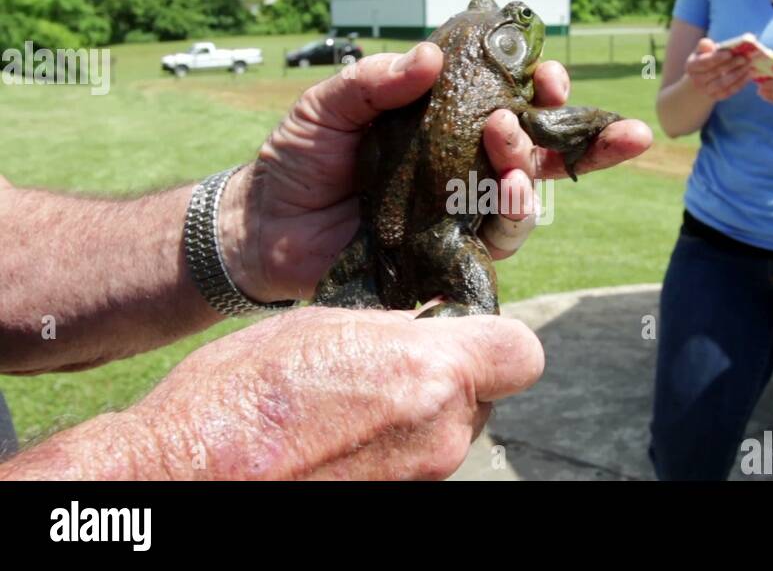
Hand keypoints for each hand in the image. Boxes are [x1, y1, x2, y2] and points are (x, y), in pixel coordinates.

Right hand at [126, 307, 543, 479]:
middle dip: (451, 378)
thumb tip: (428, 327)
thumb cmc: (241, 394)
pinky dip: (395, 450)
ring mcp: (422, 481)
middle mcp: (440, 434)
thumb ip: (392, 328)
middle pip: (484, 397)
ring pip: (451, 433)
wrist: (188, 476)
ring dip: (420, 416)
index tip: (462, 334)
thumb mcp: (320, 326)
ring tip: (353, 407)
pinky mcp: (399, 508)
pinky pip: (418, 466)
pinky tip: (342, 441)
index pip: (521, 353)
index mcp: (428, 372)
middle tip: (392, 368)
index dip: (495, 340)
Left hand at [221, 43, 651, 300]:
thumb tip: (432, 58)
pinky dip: (509, 217)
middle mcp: (462, 171)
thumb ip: (376, 80)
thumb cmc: (299, 160)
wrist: (265, 226)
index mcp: (445, 127)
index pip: (511, 105)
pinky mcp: (448, 255)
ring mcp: (458, 216)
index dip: (543, 90)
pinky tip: (503, 193)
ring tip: (507, 150)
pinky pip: (496, 242)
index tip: (551, 76)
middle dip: (569, 133)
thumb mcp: (330, 105)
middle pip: (538, 155)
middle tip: (543, 105)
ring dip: (527, 170)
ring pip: (522, 199)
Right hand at [684, 38, 752, 100]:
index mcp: (691, 66)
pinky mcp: (716, 97)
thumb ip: (704, 45)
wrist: (703, 78)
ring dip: (737, 74)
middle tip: (745, 58)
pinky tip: (749, 75)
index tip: (729, 53)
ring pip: (722, 83)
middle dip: (731, 65)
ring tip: (749, 65)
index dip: (717, 58)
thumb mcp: (702, 51)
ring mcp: (706, 91)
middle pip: (715, 73)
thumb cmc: (705, 59)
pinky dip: (740, 83)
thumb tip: (709, 44)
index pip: (704, 63)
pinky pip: (729, 91)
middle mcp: (696, 80)